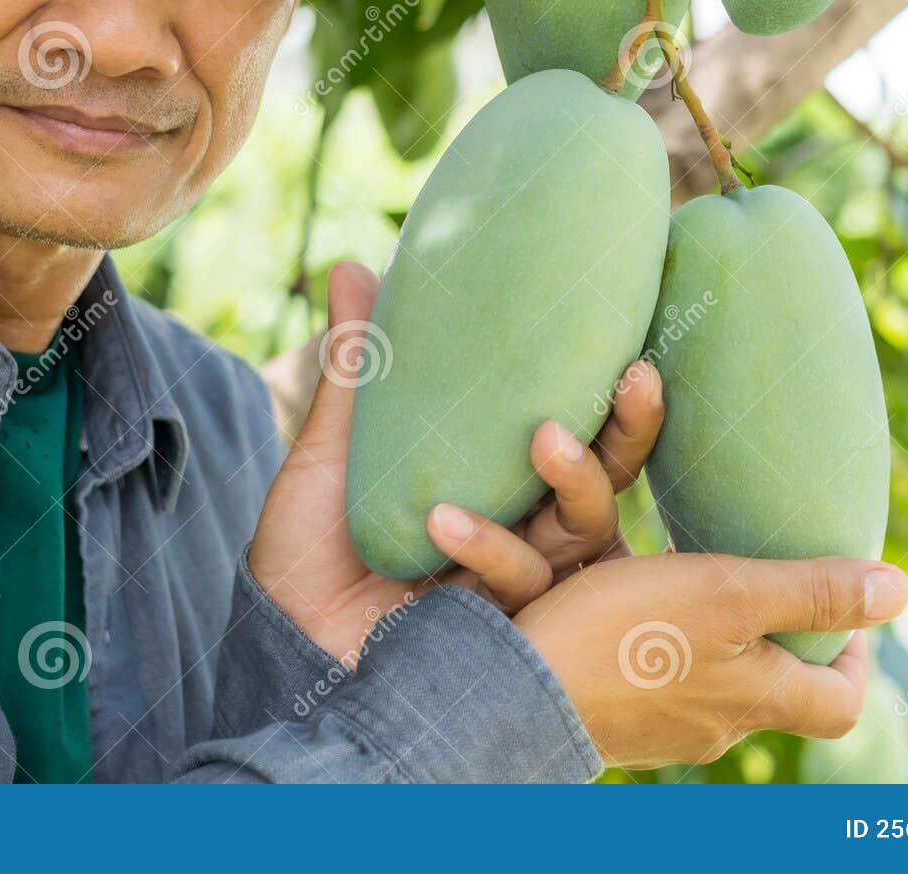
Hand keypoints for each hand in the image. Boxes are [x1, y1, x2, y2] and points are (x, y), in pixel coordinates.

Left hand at [249, 260, 663, 663]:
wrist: (274, 644)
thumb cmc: (309, 552)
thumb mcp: (334, 450)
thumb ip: (357, 366)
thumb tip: (351, 264)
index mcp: (500, 488)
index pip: (579, 437)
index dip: (614, 395)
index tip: (631, 338)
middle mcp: (522, 538)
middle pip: (606, 482)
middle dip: (628, 431)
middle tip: (634, 377)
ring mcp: (515, 590)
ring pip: (584, 532)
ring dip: (575, 479)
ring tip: (545, 437)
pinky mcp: (498, 634)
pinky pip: (520, 584)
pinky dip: (488, 544)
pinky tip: (441, 518)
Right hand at [515, 552, 907, 768]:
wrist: (517, 687)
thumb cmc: (627, 637)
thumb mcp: (727, 593)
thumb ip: (812, 590)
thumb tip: (899, 590)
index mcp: (758, 698)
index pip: (842, 704)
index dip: (857, 656)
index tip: (842, 607)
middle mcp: (718, 727)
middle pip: (779, 691)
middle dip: (782, 637)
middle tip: (764, 581)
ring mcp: (665, 731)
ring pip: (717, 686)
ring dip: (721, 639)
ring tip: (696, 584)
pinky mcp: (617, 719)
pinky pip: (661, 685)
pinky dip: (666, 649)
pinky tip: (634, 610)